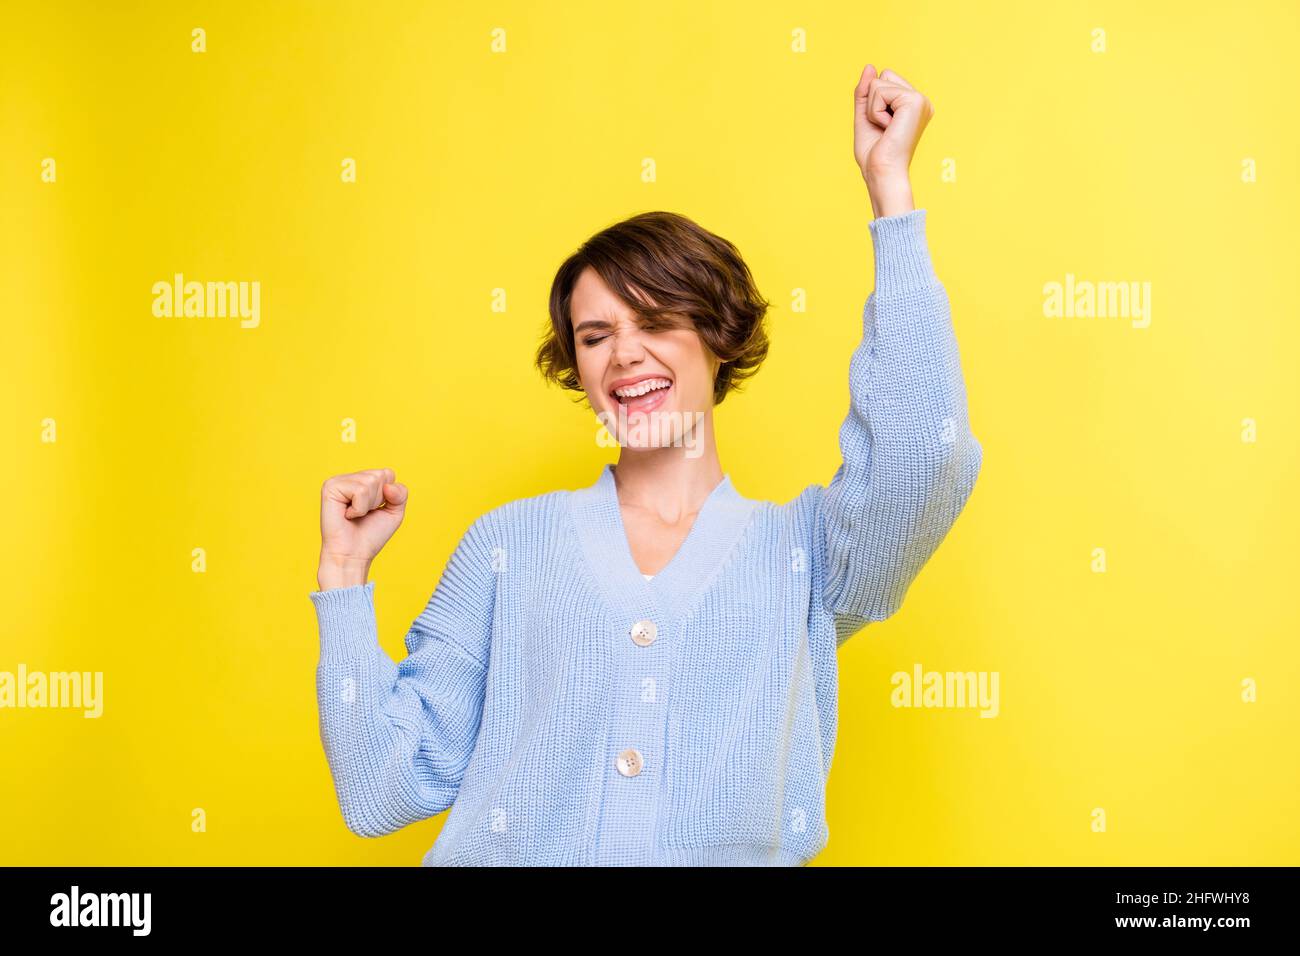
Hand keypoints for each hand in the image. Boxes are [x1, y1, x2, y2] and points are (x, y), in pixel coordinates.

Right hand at [317, 468, 408, 588]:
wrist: (353, 555)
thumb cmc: (370, 535)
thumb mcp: (394, 512)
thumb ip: (400, 494)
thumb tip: (388, 485)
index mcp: (362, 480)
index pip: (388, 473)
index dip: (389, 495)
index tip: (375, 510)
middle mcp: (349, 478)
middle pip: (381, 475)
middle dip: (378, 499)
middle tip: (364, 514)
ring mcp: (338, 481)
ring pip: (371, 481)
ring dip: (368, 505)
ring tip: (355, 515)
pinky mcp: (330, 487)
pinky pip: (359, 491)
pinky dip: (359, 508)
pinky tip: (347, 515)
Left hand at [852, 64, 934, 216]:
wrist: (881, 173)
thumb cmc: (874, 154)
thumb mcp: (865, 116)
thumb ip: (866, 92)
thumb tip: (870, 66)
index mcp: (912, 105)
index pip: (883, 80)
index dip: (872, 102)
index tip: (881, 126)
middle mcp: (920, 100)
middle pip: (883, 76)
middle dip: (872, 102)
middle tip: (882, 127)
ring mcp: (920, 99)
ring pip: (879, 81)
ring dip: (873, 108)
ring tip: (885, 129)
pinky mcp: (915, 101)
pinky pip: (880, 91)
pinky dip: (875, 111)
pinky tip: (888, 128)